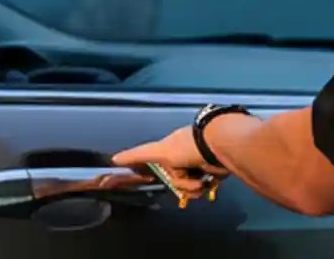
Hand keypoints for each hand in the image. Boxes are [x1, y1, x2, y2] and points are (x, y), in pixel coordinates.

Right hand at [113, 126, 228, 196]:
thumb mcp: (161, 151)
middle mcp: (182, 154)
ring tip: (201, 179)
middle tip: (187, 175)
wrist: (219, 146)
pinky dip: (204, 186)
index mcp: (169, 147)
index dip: (144, 165)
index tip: (136, 169)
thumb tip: (113, 159)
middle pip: (172, 178)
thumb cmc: (187, 146)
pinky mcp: (211, 171)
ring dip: (192, 186)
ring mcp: (197, 163)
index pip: (151, 158)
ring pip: (187, 186)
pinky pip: (201, 187)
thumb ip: (138, 155)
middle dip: (179, 181)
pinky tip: (209, 181)